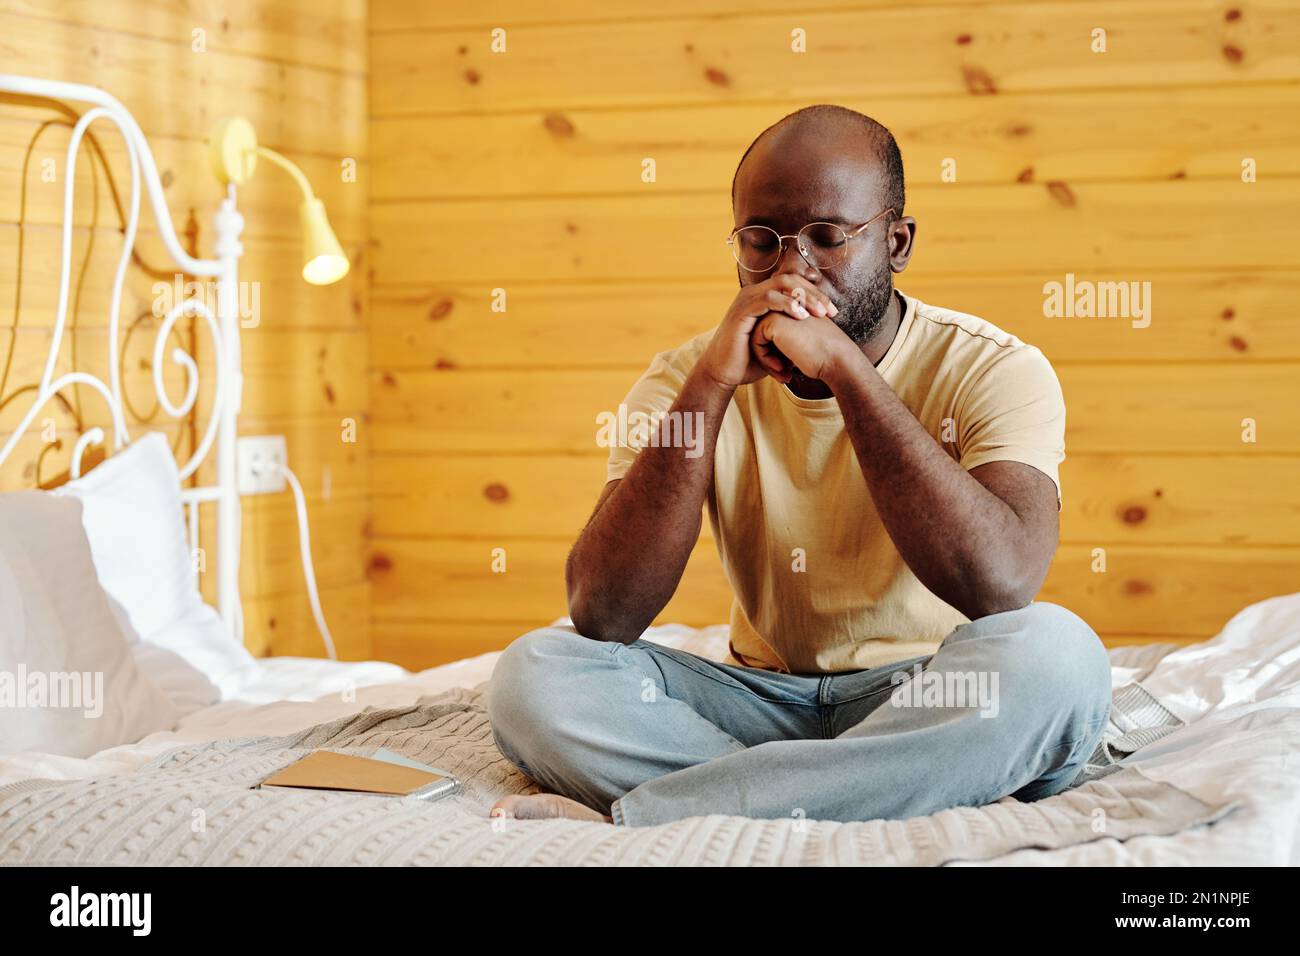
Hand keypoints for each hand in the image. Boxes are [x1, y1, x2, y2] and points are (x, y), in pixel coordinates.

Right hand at [698, 275, 838, 388]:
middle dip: (813, 293)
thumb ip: (793, 334)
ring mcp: (746, 300)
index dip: (814, 294)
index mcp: (762, 298)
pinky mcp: (742, 311)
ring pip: (781, 285)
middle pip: (790, 279)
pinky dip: (787, 304)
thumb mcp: (776, 344)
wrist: (723, 374)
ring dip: (803, 297)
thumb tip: (819, 334)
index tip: (832, 312)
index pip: (793, 284)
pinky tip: (801, 316)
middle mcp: (754, 294)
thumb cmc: (749, 361)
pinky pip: (768, 299)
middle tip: (830, 311)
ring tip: (819, 313)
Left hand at [750, 311, 861, 386]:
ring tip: (783, 372)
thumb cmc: (823, 357)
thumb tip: (763, 346)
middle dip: (769, 356)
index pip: (772, 331)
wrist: (837, 360)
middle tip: (785, 374)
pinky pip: (755, 341)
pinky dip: (764, 359)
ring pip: (755, 336)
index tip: (790, 368)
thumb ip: (783, 338)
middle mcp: (787, 303)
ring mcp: (779, 309)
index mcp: (795, 305)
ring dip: (765, 359)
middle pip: (762, 332)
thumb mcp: (801, 342)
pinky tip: (782, 368)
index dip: (777, 353)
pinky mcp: (772, 320)